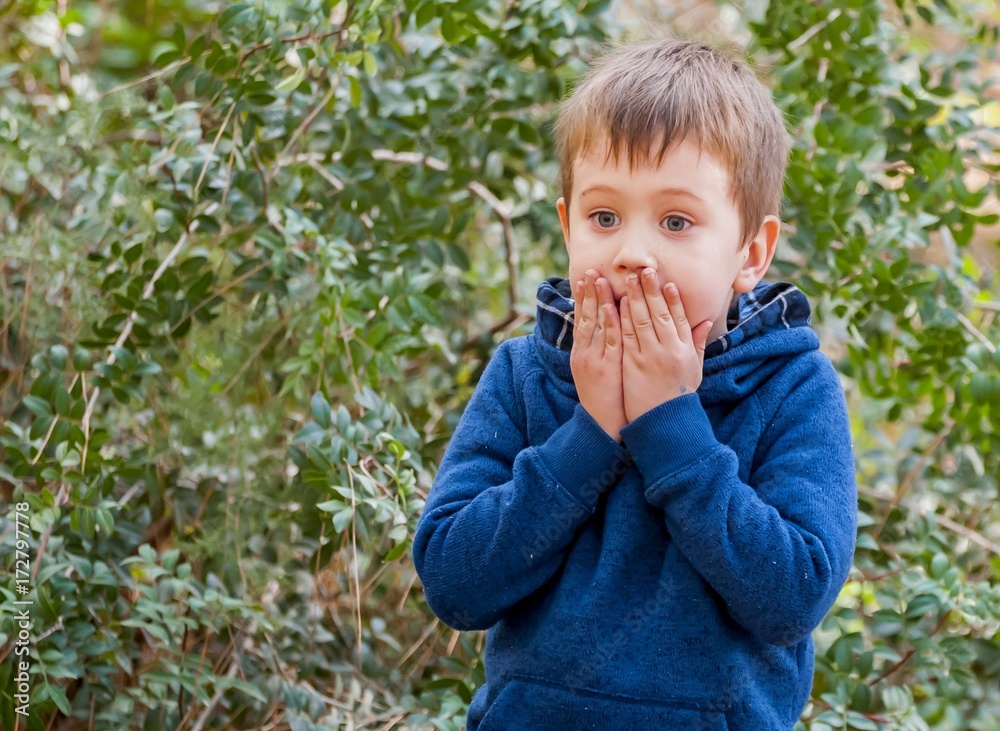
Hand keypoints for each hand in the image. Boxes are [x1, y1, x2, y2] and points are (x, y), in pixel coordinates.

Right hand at [570, 269, 626, 442]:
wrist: (601, 425)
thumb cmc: (602, 398)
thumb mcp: (595, 372)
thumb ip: (598, 350)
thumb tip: (604, 330)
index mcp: (581, 353)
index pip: (582, 320)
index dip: (583, 298)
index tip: (585, 278)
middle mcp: (583, 353)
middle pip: (585, 317)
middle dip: (587, 293)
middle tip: (589, 270)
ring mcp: (593, 359)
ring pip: (595, 325)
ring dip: (595, 301)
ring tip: (597, 279)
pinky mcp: (606, 367)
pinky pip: (609, 341)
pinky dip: (609, 323)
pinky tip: (610, 307)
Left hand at [620, 268, 713, 422]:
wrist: (664, 422)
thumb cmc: (678, 396)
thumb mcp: (694, 370)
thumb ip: (697, 344)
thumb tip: (704, 321)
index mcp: (685, 350)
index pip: (680, 318)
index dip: (673, 299)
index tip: (667, 282)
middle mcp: (669, 350)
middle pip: (660, 314)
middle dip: (651, 291)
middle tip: (644, 270)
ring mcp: (650, 356)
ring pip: (641, 321)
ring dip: (634, 298)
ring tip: (629, 280)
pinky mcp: (632, 363)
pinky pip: (625, 336)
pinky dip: (621, 318)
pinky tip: (617, 304)